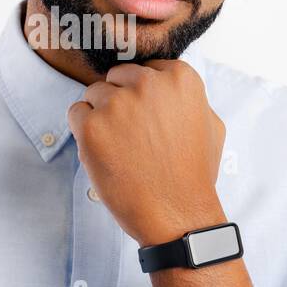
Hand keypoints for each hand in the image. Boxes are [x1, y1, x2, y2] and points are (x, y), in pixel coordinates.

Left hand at [66, 59, 225, 246]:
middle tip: (132, 137)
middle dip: (119, 102)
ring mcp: (117, 103)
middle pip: (116, 78)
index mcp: (179, 77)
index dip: (142, 98)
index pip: (144, 70)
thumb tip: (168, 83)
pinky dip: (83, 133)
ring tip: (121, 149)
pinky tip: (104, 154)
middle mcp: (147, 83)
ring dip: (100, 117)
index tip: (148, 122)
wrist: (177, 215)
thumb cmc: (194, 174)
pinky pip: (75, 114)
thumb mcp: (211, 125)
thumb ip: (189, 97)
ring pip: (93, 94)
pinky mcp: (91, 126)